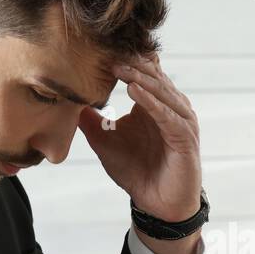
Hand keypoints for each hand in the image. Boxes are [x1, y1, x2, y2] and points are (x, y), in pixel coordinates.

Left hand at [79, 53, 200, 222]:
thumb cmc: (136, 172)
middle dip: (131, 63)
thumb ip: (91, 122)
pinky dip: (151, 102)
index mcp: (154, 104)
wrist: (157, 204)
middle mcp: (171, 107)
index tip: (100, 50)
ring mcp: (180, 120)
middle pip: (153, 76)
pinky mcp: (185, 137)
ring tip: (119, 66)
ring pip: (161, 91)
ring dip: (140, 78)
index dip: (125, 61)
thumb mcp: (105, 143)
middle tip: (108, 50)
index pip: (143, 73)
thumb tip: (70, 102)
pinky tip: (134, 91)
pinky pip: (167, 115)